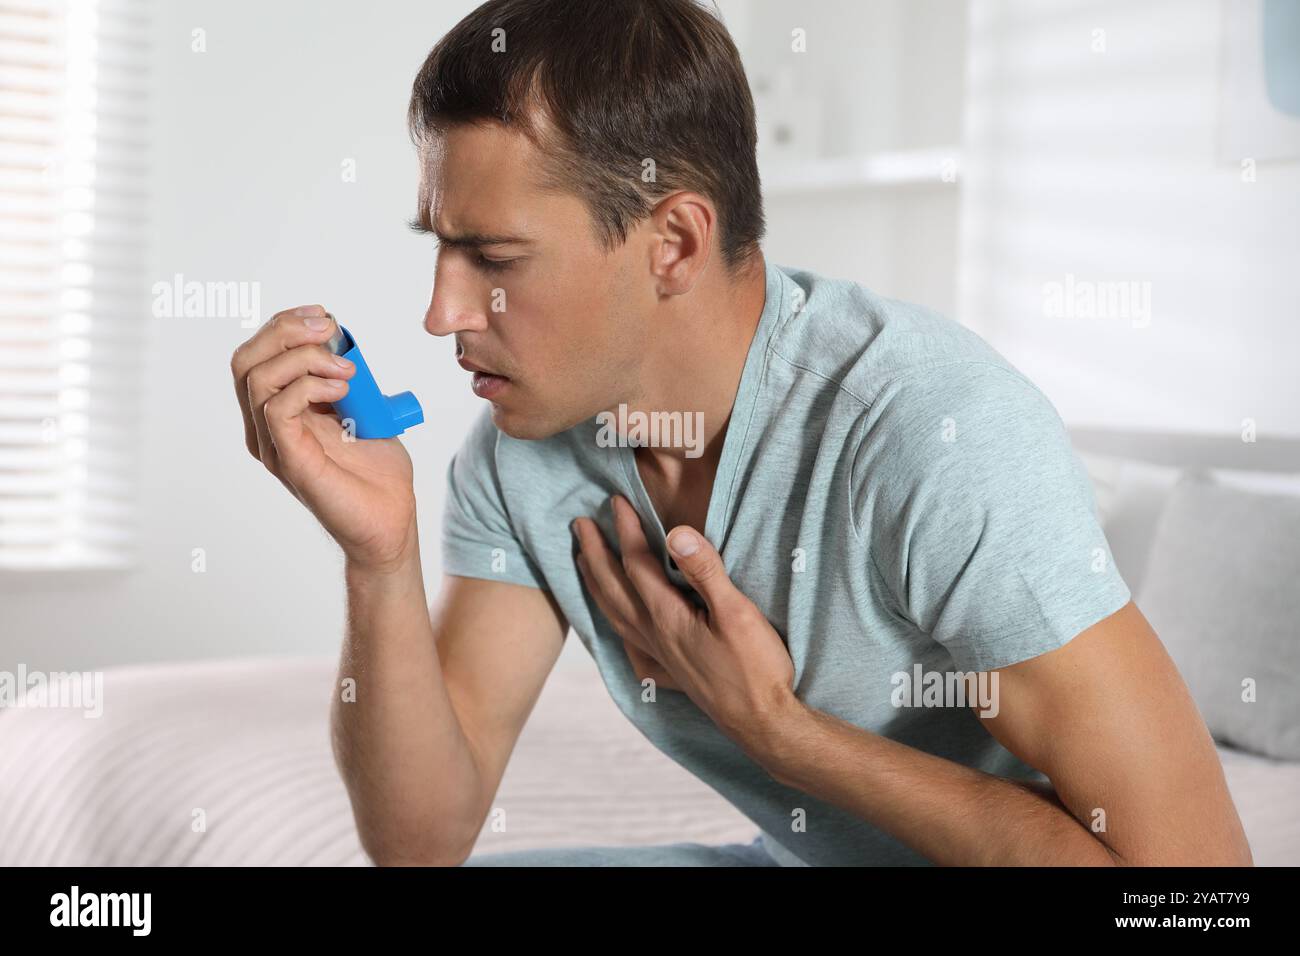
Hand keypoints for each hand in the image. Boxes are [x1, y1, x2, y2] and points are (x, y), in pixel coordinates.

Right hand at [230, 304, 417, 571]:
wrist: (391, 520)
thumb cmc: (377, 471)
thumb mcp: (363, 408)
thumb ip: (345, 376)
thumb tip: (341, 342)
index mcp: (277, 411)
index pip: (257, 355)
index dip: (285, 325)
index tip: (325, 316)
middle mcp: (265, 428)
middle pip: (245, 361)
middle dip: (285, 331)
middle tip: (330, 329)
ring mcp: (274, 446)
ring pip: (256, 380)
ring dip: (304, 359)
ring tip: (346, 370)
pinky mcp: (290, 460)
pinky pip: (276, 409)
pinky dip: (308, 387)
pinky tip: (340, 389)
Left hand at [572, 495, 798, 751]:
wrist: (764, 723)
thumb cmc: (756, 667)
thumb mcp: (737, 612)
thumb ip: (705, 571)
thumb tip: (676, 532)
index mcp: (667, 616)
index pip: (636, 564)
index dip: (625, 530)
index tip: (615, 502)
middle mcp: (654, 635)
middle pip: (613, 588)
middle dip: (595, 553)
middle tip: (579, 524)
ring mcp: (659, 657)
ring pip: (615, 615)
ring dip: (596, 585)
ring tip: (583, 563)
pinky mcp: (670, 674)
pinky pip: (630, 646)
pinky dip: (615, 629)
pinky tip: (617, 627)